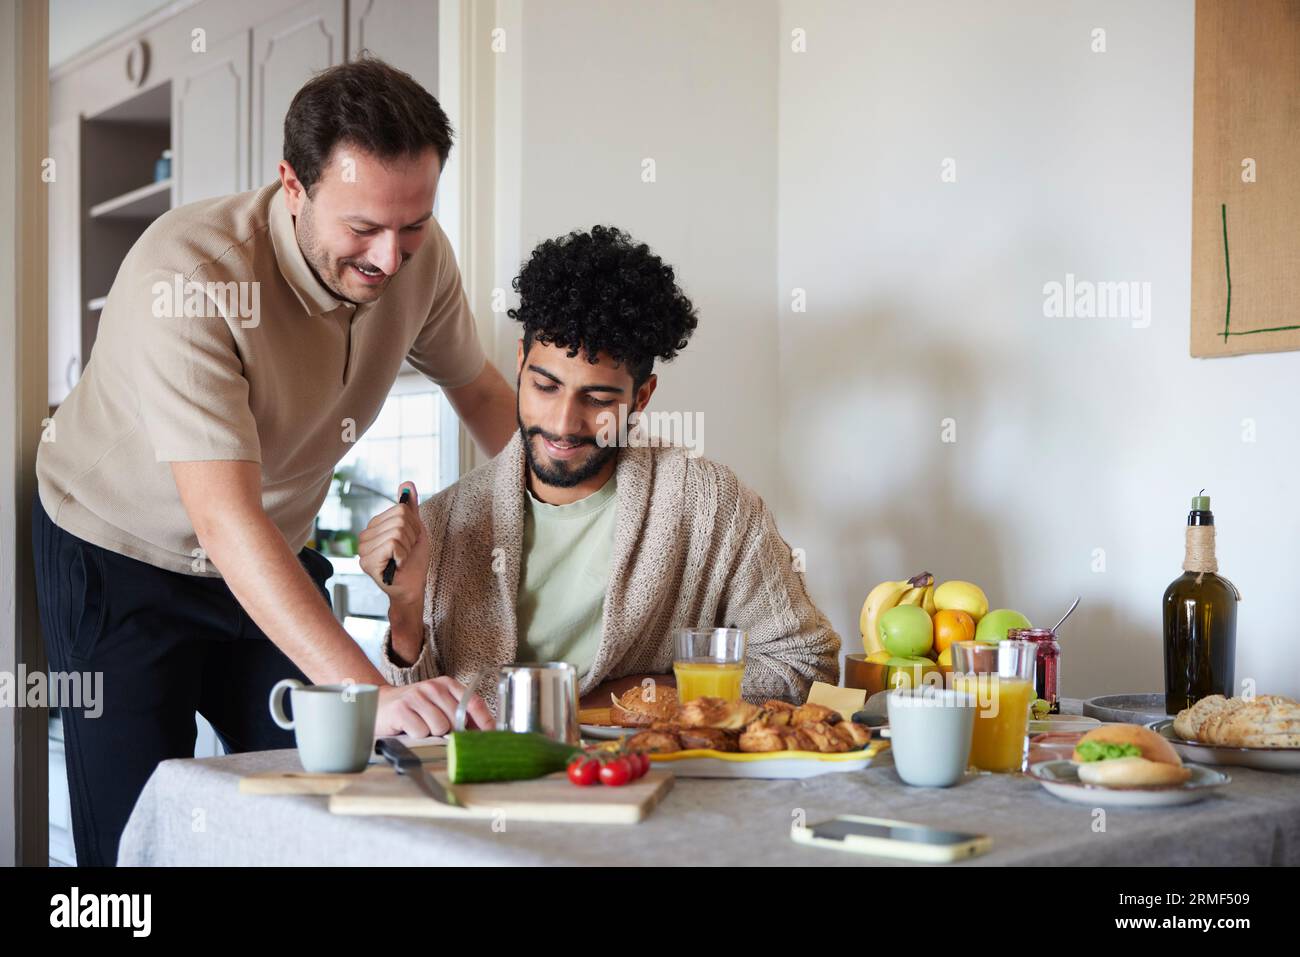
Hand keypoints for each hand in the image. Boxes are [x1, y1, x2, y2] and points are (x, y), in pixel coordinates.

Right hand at [358, 481, 429, 611]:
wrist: (413, 587)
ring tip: (401, 559)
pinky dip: (403, 556)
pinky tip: (397, 565)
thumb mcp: (415, 530)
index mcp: (374, 526)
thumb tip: (407, 484)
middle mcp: (365, 535)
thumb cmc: (413, 561)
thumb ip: (410, 507)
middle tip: (406, 552)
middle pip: (399, 519)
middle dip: (411, 537)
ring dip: (407, 548)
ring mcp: (363, 549)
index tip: (409, 541)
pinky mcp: (367, 562)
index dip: (413, 526)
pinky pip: (392, 544)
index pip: (400, 509)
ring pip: (397, 531)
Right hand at [376, 678, 494, 736]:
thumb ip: (459, 714)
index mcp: (447, 684)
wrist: (379, 704)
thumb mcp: (438, 705)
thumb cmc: (413, 709)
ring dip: (431, 734)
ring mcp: (417, 696)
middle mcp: (433, 687)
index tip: (491, 734)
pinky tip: (409, 728)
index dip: (485, 720)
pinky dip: (416, 736)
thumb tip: (483, 732)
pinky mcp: (402, 709)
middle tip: (436, 730)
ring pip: (440, 727)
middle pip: (457, 719)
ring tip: (421, 726)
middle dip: (451, 731)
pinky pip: (421, 732)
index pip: (473, 701)